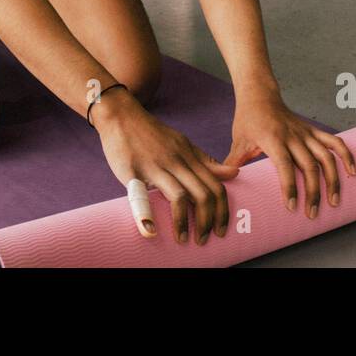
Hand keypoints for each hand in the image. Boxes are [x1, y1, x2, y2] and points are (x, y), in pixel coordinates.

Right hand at [92, 87, 239, 244]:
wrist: (121, 115)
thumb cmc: (152, 133)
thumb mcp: (183, 144)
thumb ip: (206, 161)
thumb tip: (234, 173)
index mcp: (190, 157)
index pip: (216, 186)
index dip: (222, 211)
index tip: (220, 230)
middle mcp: (176, 162)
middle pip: (203, 194)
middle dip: (207, 222)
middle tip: (204, 240)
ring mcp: (155, 166)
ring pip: (178, 196)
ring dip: (184, 223)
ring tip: (182, 240)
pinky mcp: (132, 171)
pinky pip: (140, 195)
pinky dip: (145, 215)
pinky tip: (150, 232)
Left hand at [224, 93, 355, 218]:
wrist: (260, 94)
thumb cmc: (247, 119)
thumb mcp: (238, 141)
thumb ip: (233, 164)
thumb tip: (223, 185)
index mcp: (272, 139)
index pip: (284, 166)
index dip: (289, 187)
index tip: (292, 207)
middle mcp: (292, 136)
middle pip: (309, 166)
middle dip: (313, 191)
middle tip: (313, 214)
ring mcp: (305, 133)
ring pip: (325, 156)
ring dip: (333, 179)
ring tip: (334, 201)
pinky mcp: (313, 131)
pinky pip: (334, 142)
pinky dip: (345, 156)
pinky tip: (352, 172)